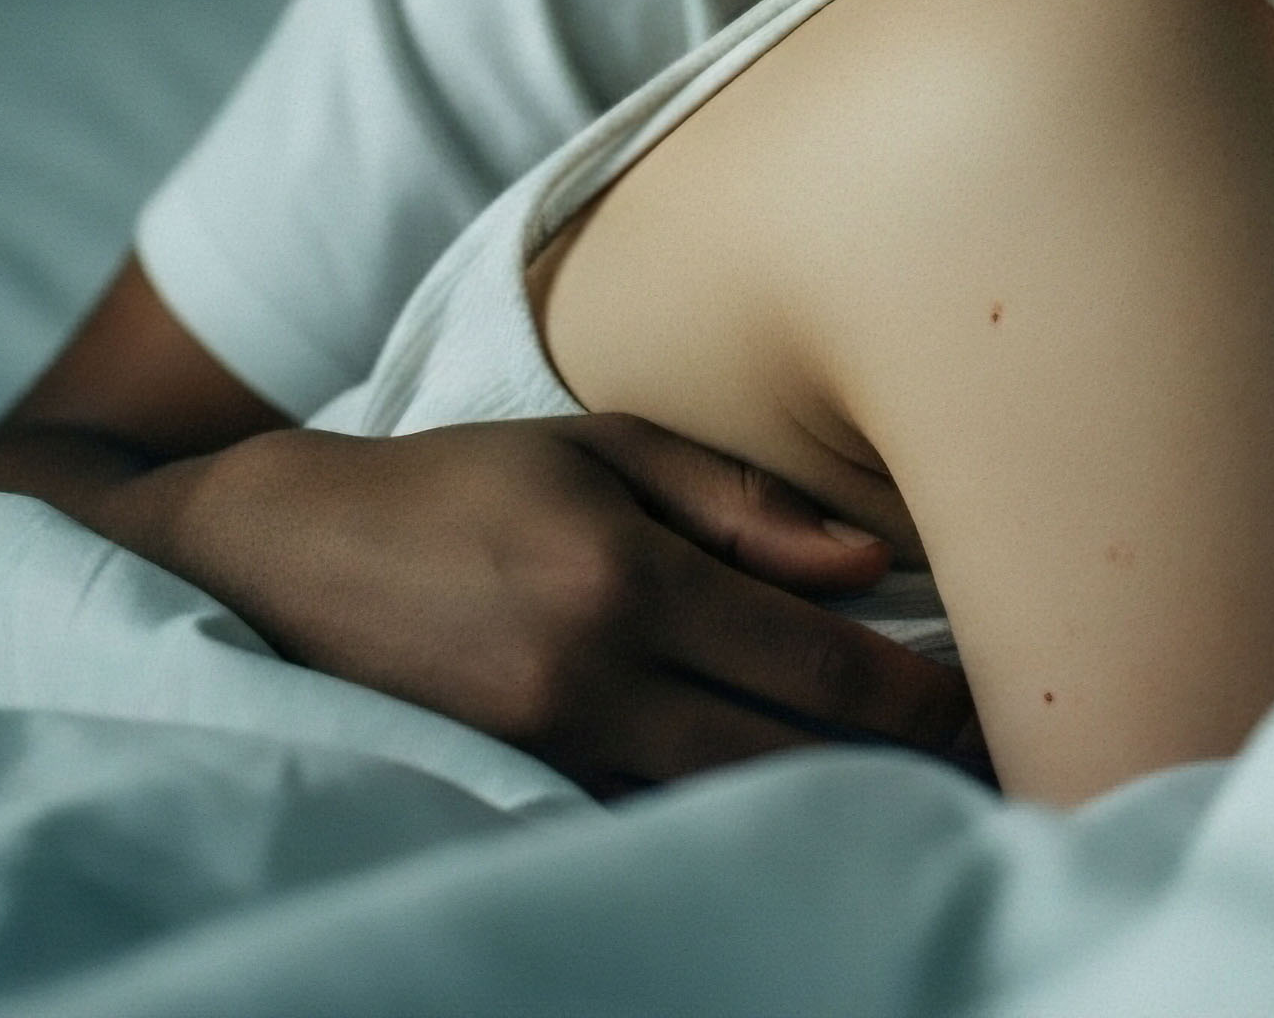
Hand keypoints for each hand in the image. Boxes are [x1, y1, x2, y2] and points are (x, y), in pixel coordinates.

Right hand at [146, 415, 981, 797]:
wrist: (285, 556)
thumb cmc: (463, 483)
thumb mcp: (600, 449)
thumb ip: (742, 506)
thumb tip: (872, 566)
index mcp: (627, 579)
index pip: (818, 668)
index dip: (922, 700)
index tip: (988, 701)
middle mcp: (593, 678)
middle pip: (794, 761)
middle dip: (900, 768)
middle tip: (985, 761)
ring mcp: (551, 753)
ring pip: (731, 809)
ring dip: (826, 803)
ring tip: (912, 785)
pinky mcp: (518, 794)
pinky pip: (653, 824)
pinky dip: (727, 819)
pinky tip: (789, 802)